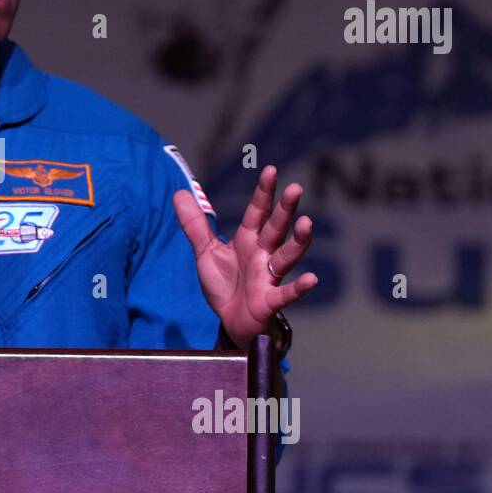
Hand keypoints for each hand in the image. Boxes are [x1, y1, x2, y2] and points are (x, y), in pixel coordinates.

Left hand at [172, 165, 316, 348]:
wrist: (230, 322)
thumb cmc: (225, 285)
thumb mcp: (205, 252)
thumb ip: (195, 225)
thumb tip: (179, 192)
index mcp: (248, 240)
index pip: (258, 212)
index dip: (263, 193)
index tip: (271, 170)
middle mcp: (262, 255)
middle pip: (275, 228)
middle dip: (285, 209)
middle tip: (296, 188)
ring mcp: (268, 277)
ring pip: (286, 256)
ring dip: (298, 241)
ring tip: (307, 224)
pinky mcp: (269, 301)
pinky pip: (286, 293)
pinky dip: (299, 287)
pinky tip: (312, 279)